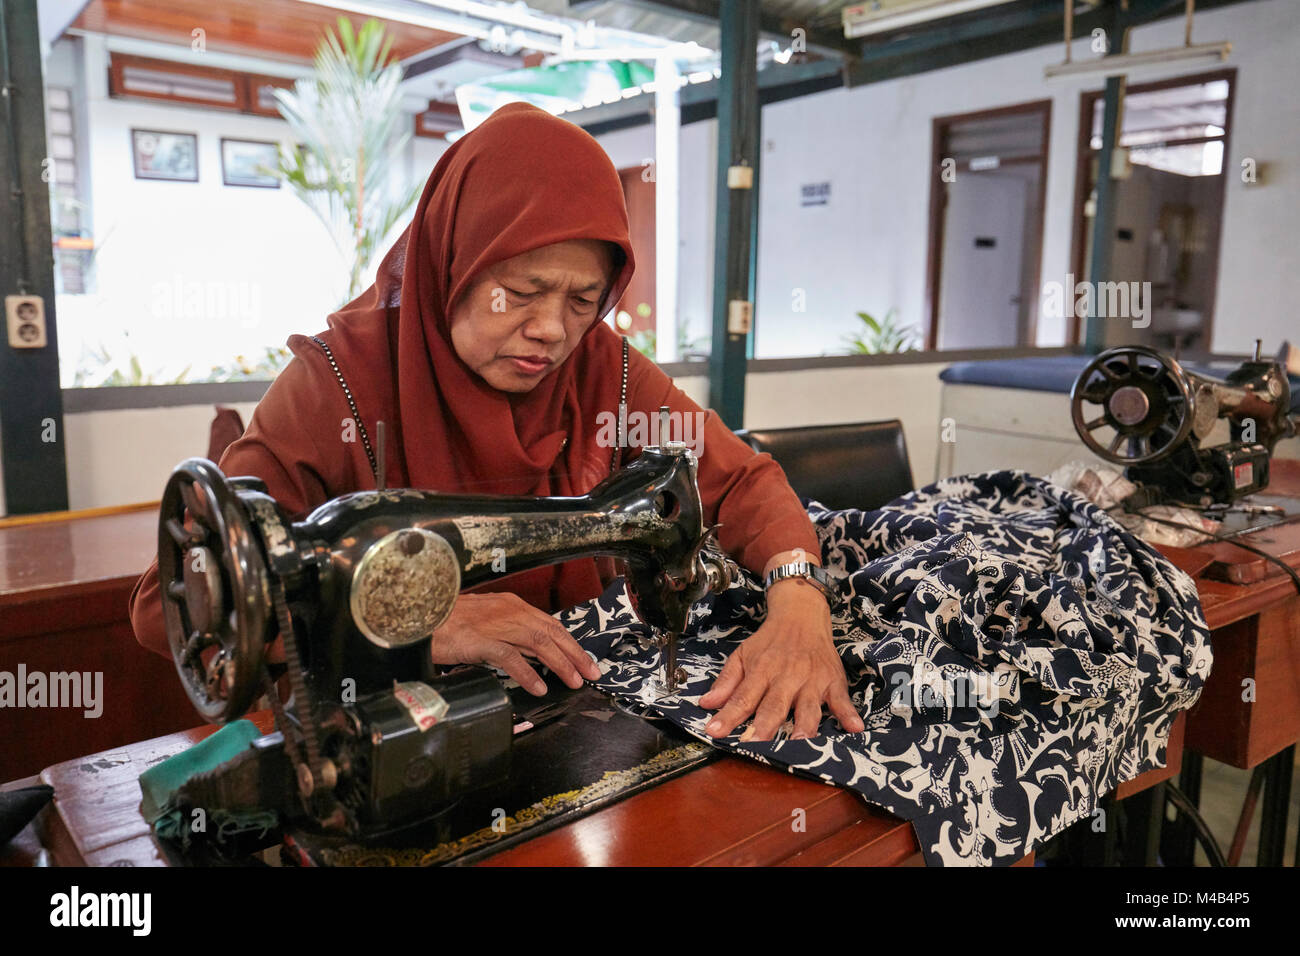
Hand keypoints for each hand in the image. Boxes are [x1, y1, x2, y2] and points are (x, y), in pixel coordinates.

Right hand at [430, 593, 601, 695]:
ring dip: (560, 663)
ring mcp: (495, 625)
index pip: (549, 624)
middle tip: (592, 672)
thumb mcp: (486, 623)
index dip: (570, 643)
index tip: (586, 660)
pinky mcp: (479, 640)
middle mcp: (508, 611)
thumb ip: (509, 634)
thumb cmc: (448, 622)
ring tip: (574, 681)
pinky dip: (527, 673)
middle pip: (551, 632)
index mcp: (511, 605)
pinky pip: (510, 657)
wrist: (419, 615)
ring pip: (538, 643)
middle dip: (575, 653)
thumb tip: (533, 653)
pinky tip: (538, 686)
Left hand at [698, 579, 863, 740]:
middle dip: (765, 726)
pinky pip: (841, 700)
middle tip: (754, 744)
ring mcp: (811, 680)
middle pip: (774, 705)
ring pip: (808, 707)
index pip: (742, 697)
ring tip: (801, 740)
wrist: (801, 614)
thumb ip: (726, 681)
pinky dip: (848, 713)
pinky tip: (854, 727)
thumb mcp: (743, 655)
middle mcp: (786, 676)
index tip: (714, 731)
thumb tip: (706, 704)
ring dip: (804, 724)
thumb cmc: (769, 641)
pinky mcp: (832, 681)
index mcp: (761, 670)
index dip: (728, 715)